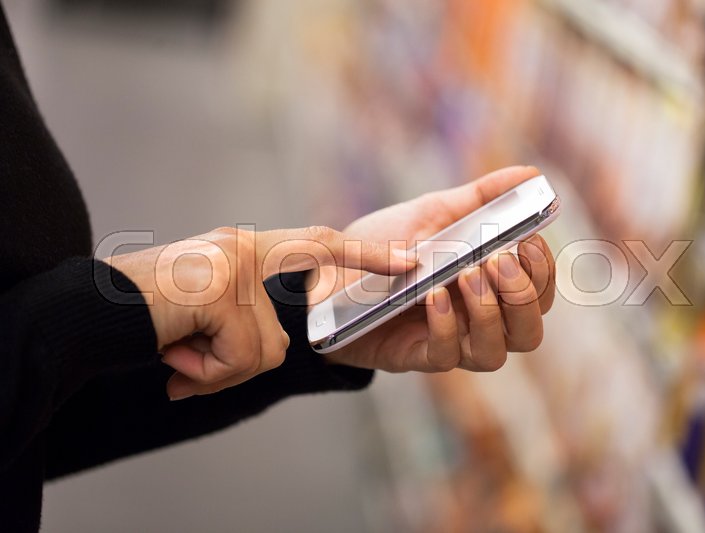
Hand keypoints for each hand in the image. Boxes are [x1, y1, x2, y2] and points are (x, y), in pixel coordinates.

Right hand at [106, 226, 414, 399]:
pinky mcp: (219, 292)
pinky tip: (173, 358)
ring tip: (177, 354)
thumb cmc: (146, 315)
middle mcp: (242, 249)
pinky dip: (204, 374)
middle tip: (264, 326)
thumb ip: (246, 319)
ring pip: (263, 352)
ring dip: (218, 370)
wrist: (88, 313)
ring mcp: (232, 267)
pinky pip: (238, 358)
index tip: (410, 260)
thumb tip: (275, 351)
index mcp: (242, 249)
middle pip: (283, 330)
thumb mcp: (205, 314)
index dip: (363, 257)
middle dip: (263, 344)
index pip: (316, 244)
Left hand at [310, 166, 555, 372]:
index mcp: (489, 286)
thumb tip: (531, 175)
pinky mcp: (414, 355)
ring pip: (494, 354)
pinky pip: (446, 356)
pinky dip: (446, 326)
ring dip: (489, 314)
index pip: (538, 293)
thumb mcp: (433, 212)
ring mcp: (448, 341)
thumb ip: (482, 196)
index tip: (528, 241)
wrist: (326, 271)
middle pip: (528, 332)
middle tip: (499, 260)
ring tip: (466, 275)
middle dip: (523, 297)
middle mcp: (476, 320)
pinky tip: (432, 295)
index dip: (542, 273)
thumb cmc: (385, 244)